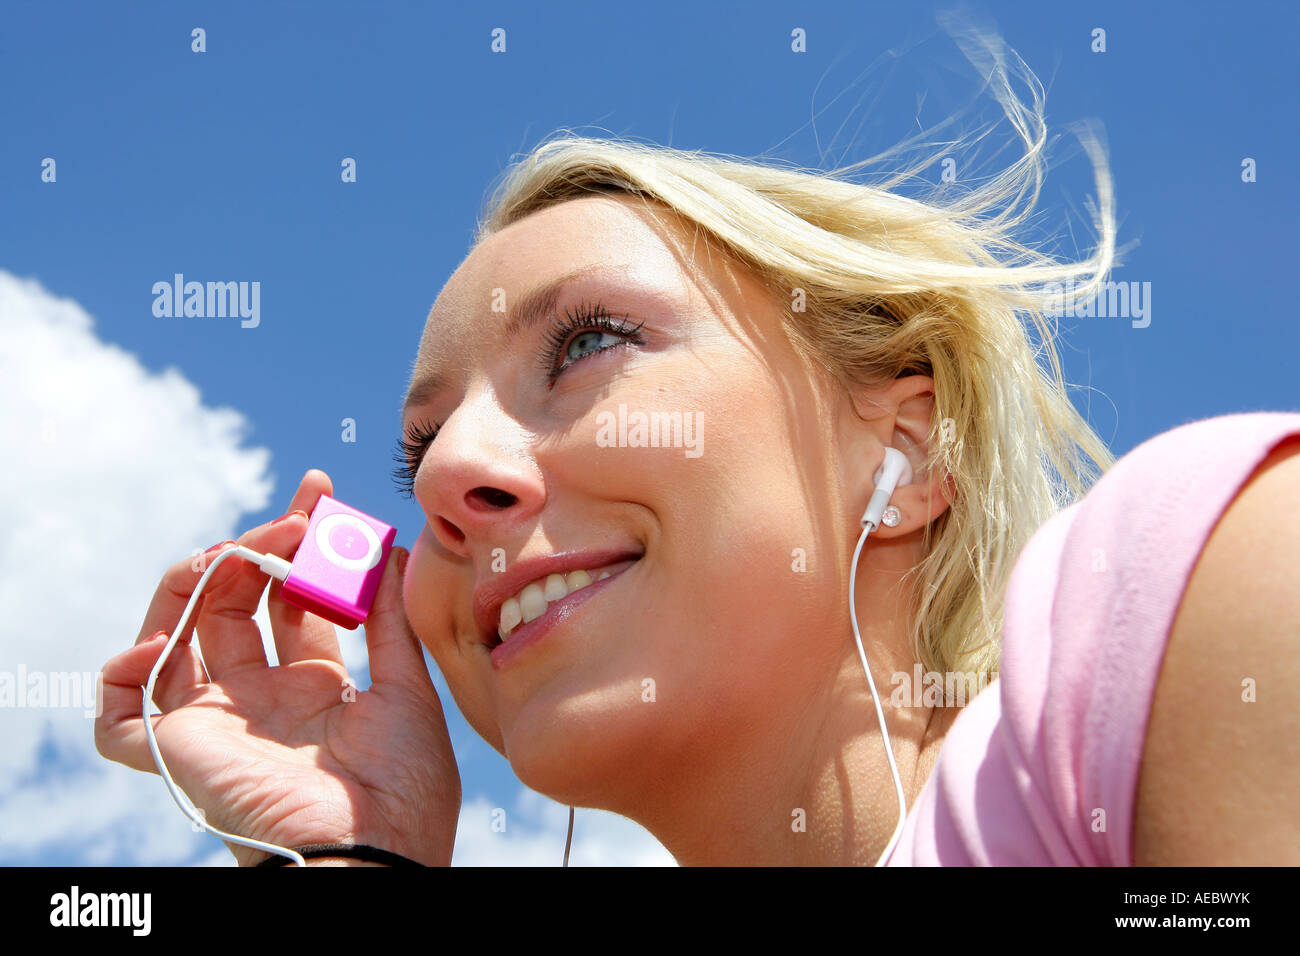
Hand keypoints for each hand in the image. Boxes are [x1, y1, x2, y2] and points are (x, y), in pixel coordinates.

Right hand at [95, 470, 459, 865]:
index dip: (300, 546)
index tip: (319, 493)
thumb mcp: (408, 691)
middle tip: (297, 515)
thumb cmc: (403, 788)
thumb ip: (390, 624)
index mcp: (316, 689)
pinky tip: (159, 644)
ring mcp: (217, 723)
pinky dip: (122, 678)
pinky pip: (119, 718)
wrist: (377, 852)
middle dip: (258, 547)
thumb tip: (387, 551)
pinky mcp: (177, 754)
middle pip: (233, 606)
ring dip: (194, 583)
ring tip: (233, 554)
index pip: (292, 600)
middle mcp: (260, 700)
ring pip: (173, 637)